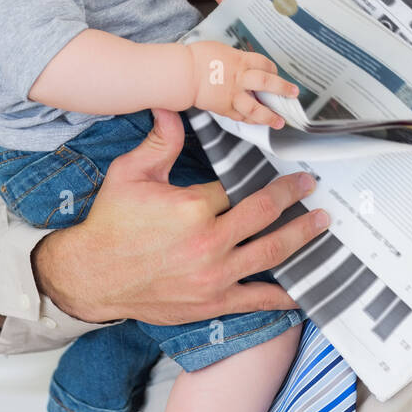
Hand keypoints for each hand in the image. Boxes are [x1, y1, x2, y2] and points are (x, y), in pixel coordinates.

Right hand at [32, 108, 328, 324]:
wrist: (91, 276)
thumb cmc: (110, 223)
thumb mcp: (131, 174)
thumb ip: (161, 142)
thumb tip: (172, 108)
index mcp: (192, 207)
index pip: (236, 187)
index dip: (257, 177)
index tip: (278, 169)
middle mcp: (208, 243)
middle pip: (264, 216)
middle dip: (293, 198)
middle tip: (310, 187)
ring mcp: (214, 277)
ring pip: (270, 253)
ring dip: (301, 237)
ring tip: (321, 223)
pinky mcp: (212, 303)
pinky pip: (256, 299)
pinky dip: (282, 296)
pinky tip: (302, 289)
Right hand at [188, 40, 298, 128]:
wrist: (182, 74)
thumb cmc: (197, 57)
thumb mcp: (221, 49)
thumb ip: (235, 57)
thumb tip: (243, 61)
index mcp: (240, 61)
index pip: (264, 64)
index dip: (273, 69)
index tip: (276, 73)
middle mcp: (240, 78)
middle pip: (267, 83)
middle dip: (283, 89)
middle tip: (294, 94)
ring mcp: (233, 95)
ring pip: (256, 108)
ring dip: (270, 116)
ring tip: (280, 122)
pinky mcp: (224, 108)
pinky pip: (240, 116)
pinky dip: (250, 120)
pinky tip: (258, 123)